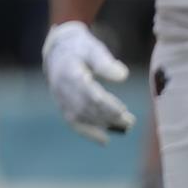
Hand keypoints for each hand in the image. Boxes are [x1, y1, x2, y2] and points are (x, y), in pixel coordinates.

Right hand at [43, 21, 135, 144]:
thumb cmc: (80, 48)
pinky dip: (88, 132)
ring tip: (125, 126)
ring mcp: (59, 98)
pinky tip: (104, 140)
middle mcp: (61, 88)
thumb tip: (122, 76)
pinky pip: (73, 122)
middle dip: (108, 116)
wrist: (58, 50)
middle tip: (130, 121)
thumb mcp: (92, 49)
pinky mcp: (62, 105)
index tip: (124, 111)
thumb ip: (105, 62)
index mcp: (68, 72)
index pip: (88, 94)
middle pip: (85, 107)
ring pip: (80, 117)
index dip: (106, 105)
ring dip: (102, 124)